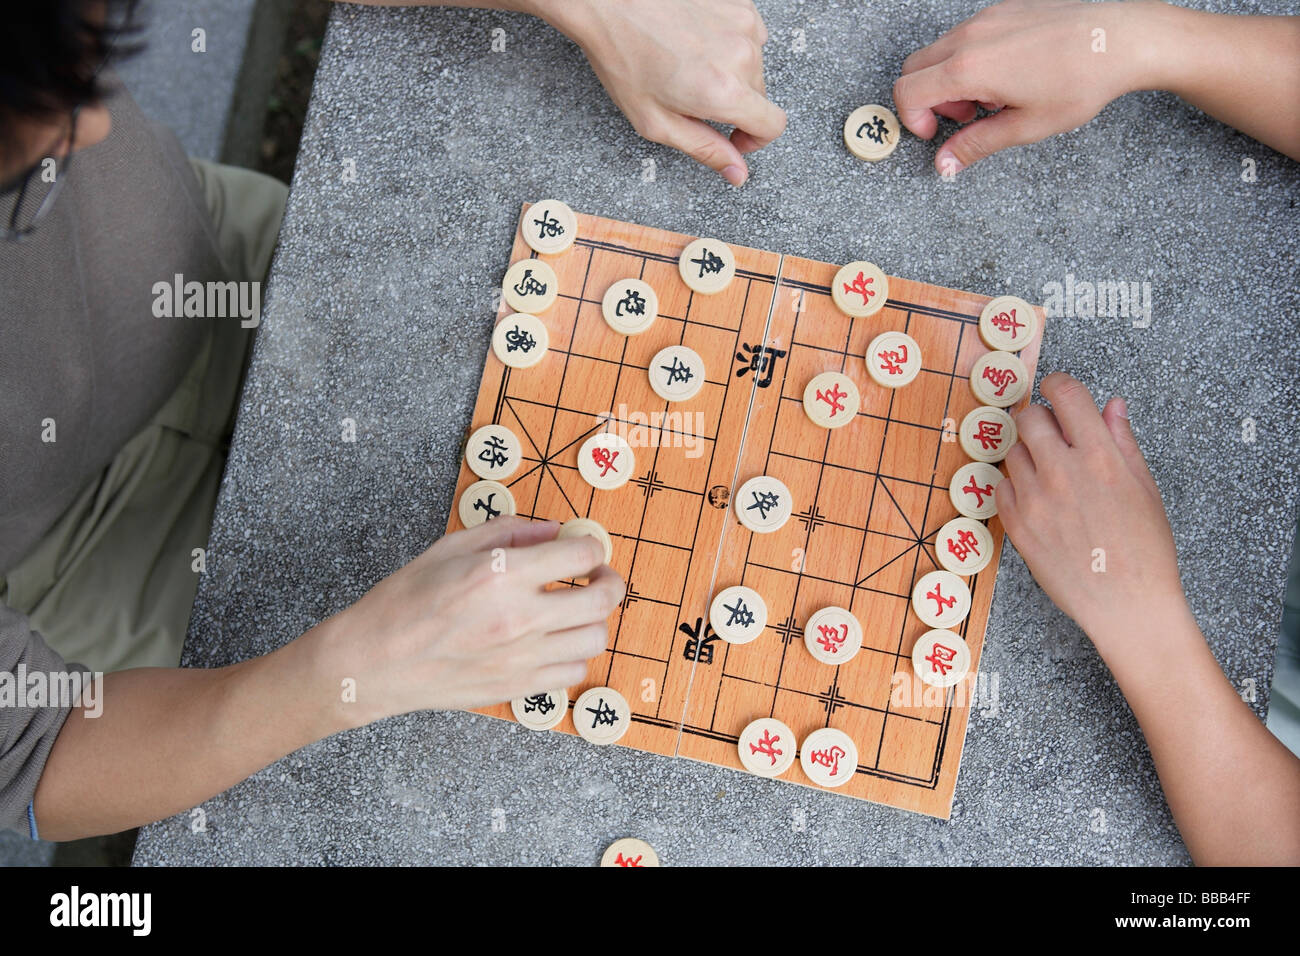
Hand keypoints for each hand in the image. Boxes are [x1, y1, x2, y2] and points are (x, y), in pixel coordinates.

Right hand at [324, 515, 623, 721]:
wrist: (373, 662)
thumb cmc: (403, 602)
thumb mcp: (451, 548)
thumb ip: (509, 532)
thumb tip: (551, 529)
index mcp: (503, 574)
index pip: (581, 554)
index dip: (590, 546)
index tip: (583, 548)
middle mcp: (520, 618)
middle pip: (603, 600)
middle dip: (608, 581)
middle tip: (597, 576)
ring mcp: (522, 658)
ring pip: (595, 639)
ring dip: (592, 620)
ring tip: (574, 611)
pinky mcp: (517, 687)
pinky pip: (573, 673)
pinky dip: (573, 655)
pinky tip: (554, 642)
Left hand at [538, 0, 785, 185]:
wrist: (609, 2)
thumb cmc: (623, 57)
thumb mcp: (656, 121)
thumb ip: (704, 149)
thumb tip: (737, 172)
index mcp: (724, 91)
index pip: (773, 126)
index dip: (755, 140)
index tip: (735, 137)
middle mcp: (742, 54)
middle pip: (760, 94)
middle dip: (733, 103)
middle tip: (692, 96)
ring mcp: (741, 22)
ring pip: (753, 62)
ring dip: (730, 69)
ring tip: (689, 63)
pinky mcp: (736, 0)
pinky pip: (746, 31)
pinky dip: (727, 40)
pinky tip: (695, 39)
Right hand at [894, 0, 1157, 174]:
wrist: (1121, 38)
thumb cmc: (1081, 80)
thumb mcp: (1025, 126)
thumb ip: (975, 144)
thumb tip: (945, 164)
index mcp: (969, 68)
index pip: (907, 91)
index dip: (912, 119)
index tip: (936, 132)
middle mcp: (971, 36)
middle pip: (915, 68)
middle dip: (928, 98)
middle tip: (965, 116)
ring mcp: (987, 17)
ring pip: (939, 50)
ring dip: (950, 79)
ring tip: (992, 96)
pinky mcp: (1004, 7)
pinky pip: (967, 34)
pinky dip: (971, 58)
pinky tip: (1009, 73)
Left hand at [995, 373, 1185, 646]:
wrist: (1127, 606)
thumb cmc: (1145, 550)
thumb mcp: (1145, 488)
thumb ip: (1122, 441)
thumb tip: (1111, 405)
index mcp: (1100, 457)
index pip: (1065, 394)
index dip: (1060, 386)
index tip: (1060, 393)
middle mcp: (1062, 473)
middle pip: (1029, 416)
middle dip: (1040, 419)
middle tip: (1054, 436)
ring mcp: (1034, 499)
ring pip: (1012, 451)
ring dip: (1028, 454)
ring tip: (1052, 476)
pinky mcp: (1016, 525)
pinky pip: (1001, 486)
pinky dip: (1016, 486)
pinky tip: (1039, 500)